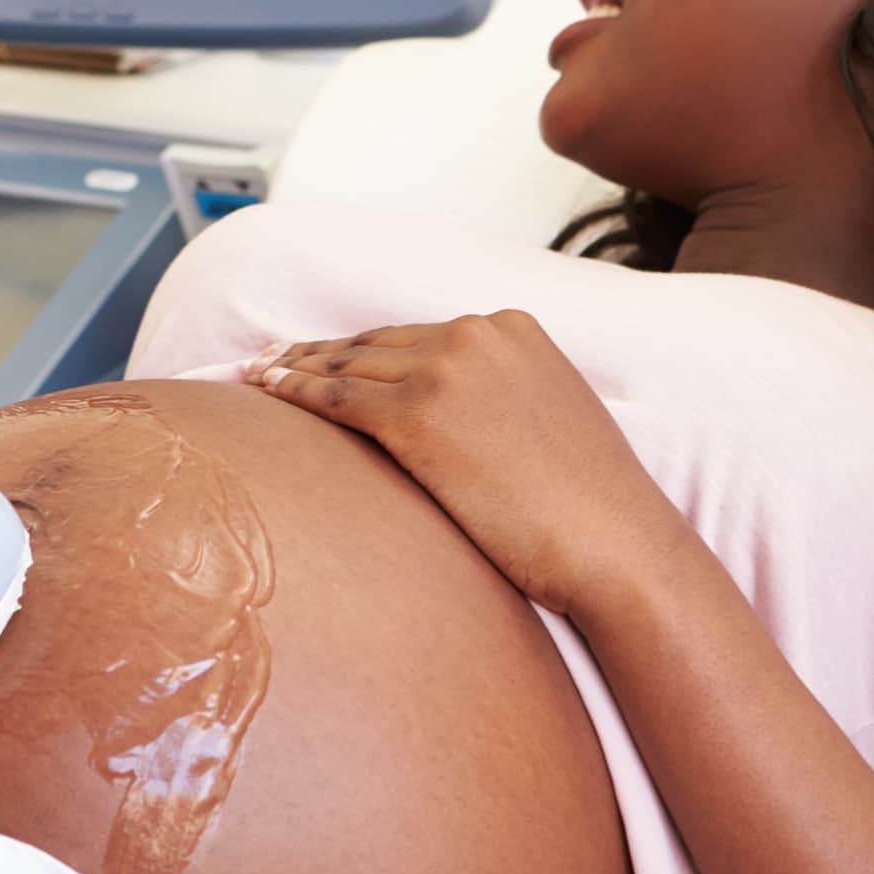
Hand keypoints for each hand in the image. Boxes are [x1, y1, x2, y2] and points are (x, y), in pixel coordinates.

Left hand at [250, 312, 684, 615]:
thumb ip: (503, 398)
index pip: (419, 335)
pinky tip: (265, 391)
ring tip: (258, 372)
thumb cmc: (589, 505)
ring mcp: (446, 371)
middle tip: (272, 356)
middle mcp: (477, 335)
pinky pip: (337, 398)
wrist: (614, 544)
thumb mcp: (551, 419)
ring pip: (348, 364)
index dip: (366, 346)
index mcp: (514, 328)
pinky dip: (295, 391)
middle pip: (377, 342)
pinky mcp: (417, 417)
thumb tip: (459, 419)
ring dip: (296, 366)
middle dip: (320, 350)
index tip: (327, 350)